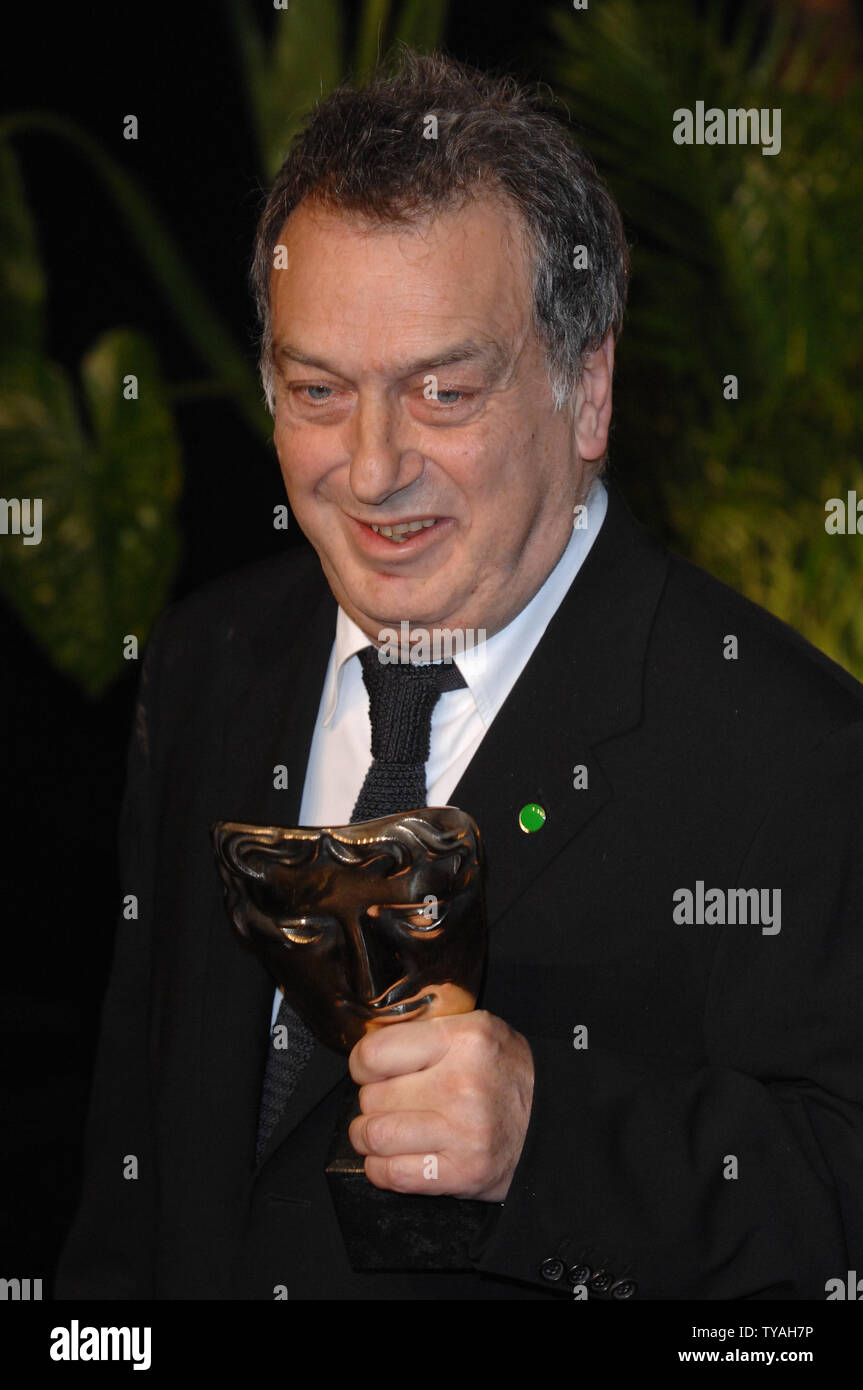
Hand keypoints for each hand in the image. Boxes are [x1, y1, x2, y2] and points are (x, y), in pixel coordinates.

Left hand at [348, 1010, 534, 1201]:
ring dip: (369, 1137)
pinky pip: (391, 1174)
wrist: (556, 1120)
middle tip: (389, 1103)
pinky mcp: (461, 1173)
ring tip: (383, 1131)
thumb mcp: (477, 1030)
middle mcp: (461, 1085)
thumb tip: (370, 1051)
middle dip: (372, 1102)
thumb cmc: (508, 1073)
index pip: (373, 1054)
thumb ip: (426, 1034)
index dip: (364, 1065)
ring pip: (374, 1136)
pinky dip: (381, 1169)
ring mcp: (461, 1133)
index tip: (373, 1072)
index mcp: (462, 1040)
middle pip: (371, 1097)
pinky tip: (392, 1158)